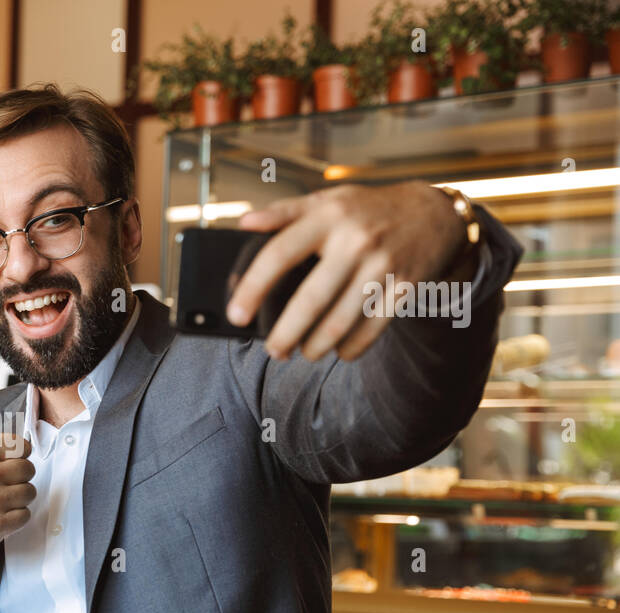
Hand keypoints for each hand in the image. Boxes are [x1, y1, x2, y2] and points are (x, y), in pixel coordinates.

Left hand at [228, 181, 469, 361]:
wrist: (434, 213)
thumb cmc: (368, 210)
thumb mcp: (328, 201)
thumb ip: (285, 212)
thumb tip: (244, 223)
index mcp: (328, 217)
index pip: (279, 254)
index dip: (253, 288)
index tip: (237, 315)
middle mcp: (355, 241)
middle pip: (310, 300)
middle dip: (285, 334)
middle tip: (273, 350)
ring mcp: (383, 266)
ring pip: (341, 322)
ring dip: (316, 347)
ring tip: (303, 353)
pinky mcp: (405, 287)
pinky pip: (372, 329)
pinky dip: (351, 348)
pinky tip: (339, 351)